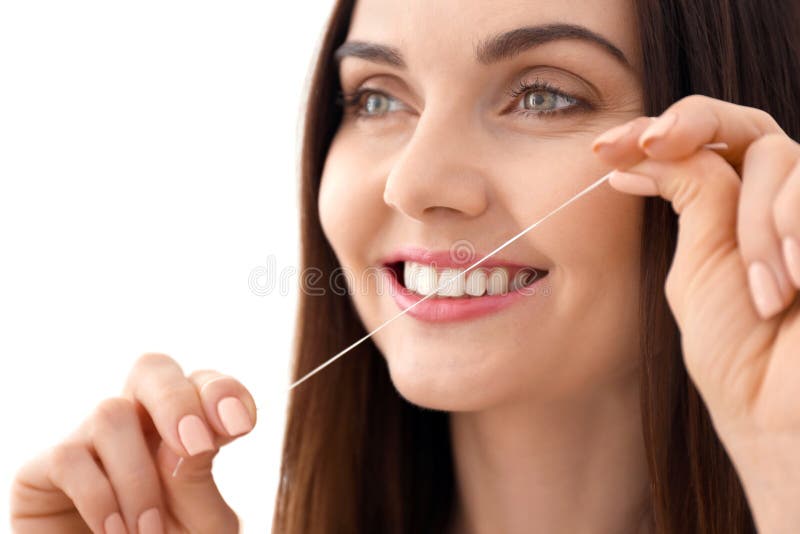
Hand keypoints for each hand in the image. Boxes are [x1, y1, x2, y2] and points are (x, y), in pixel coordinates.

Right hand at [10, 353, 256, 533]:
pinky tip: (115, 533)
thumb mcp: (202, 526)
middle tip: (195, 444)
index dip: (223, 391)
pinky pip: (69, 456)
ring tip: (149, 530)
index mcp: (185, 429)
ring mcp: (91, 441)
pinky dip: (100, 499)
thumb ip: (198, 482)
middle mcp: (138, 425)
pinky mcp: (43, 469)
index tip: (240, 426)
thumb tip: (187, 439)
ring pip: (110, 412)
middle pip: (152, 369)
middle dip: (176, 398)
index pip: (204, 384)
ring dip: (137, 477)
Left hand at [591, 95, 799, 532]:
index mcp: (737, 212)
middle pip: (744, 128)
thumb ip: (694, 198)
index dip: (656, 131)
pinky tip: (792, 281)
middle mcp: (780, 202)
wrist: (787, 415)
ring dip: (757, 221)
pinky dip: (792, 224)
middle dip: (692, 126)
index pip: (706, 142)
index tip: (603, 148)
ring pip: (778, 155)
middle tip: (650, 144)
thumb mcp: (698, 266)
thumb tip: (648, 149)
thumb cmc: (740, 354)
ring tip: (763, 294)